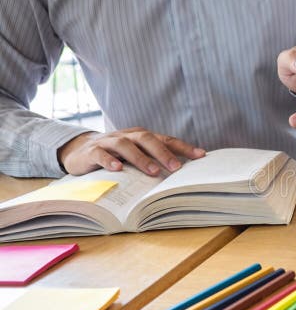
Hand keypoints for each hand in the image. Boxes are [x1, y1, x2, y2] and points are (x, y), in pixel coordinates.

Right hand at [57, 128, 205, 175]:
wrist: (78, 150)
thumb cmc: (116, 155)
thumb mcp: (136, 155)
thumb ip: (154, 160)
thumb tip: (182, 173)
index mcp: (142, 137)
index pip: (166, 140)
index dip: (183, 147)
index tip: (201, 155)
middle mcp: (128, 136)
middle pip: (147, 139)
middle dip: (163, 153)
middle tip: (176, 168)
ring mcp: (109, 142)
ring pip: (126, 145)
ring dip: (140, 158)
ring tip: (153, 172)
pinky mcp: (91, 152)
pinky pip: (101, 154)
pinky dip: (109, 160)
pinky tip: (118, 169)